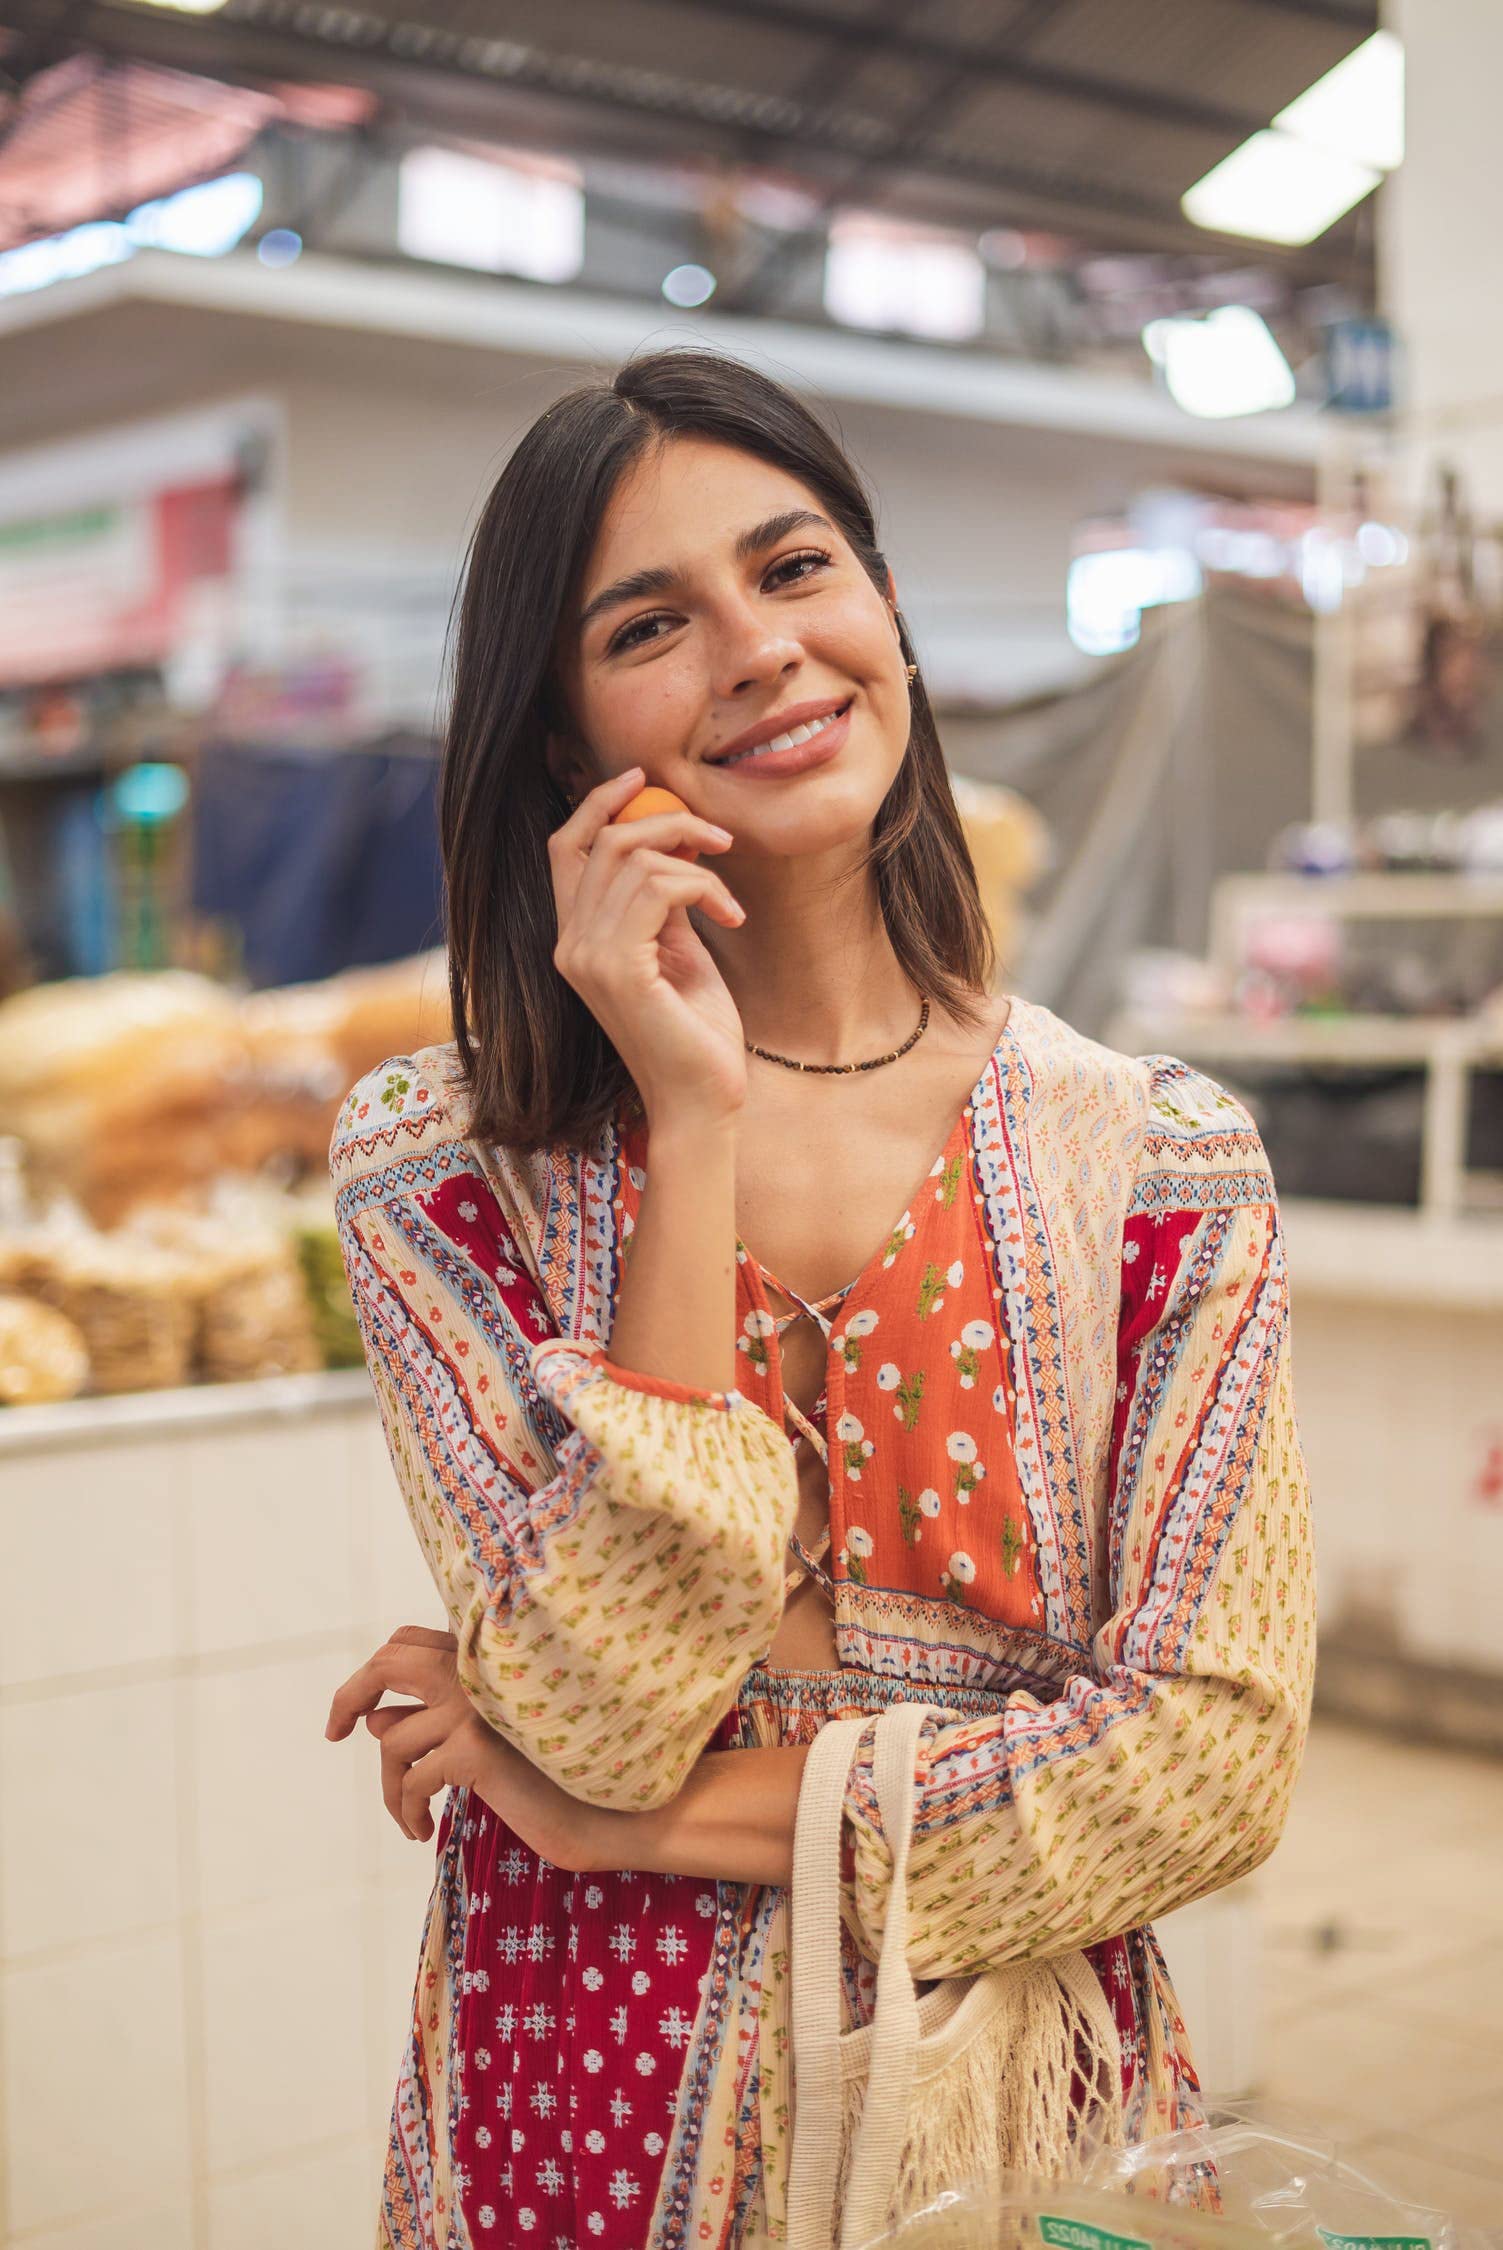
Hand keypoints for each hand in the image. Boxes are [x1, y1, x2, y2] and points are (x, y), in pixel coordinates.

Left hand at [325, 1624, 613, 1865]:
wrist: (608, 1813)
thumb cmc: (552, 1779)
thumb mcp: (483, 1746)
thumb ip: (435, 1722)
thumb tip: (373, 1719)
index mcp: (488, 1663)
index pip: (411, 1640)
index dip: (374, 1669)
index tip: (357, 1710)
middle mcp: (480, 1674)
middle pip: (388, 1663)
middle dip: (349, 1695)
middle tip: (334, 1732)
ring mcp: (477, 1708)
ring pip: (391, 1740)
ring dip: (390, 1788)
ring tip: (411, 1816)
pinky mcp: (475, 1749)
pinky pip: (410, 1779)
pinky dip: (405, 1809)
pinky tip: (420, 1829)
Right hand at [549, 764, 748, 1126]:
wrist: (702, 1100)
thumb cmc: (695, 1032)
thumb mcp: (676, 950)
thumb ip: (660, 902)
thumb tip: (670, 846)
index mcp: (575, 940)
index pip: (564, 847)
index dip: (598, 803)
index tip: (644, 779)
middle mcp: (568, 946)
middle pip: (601, 840)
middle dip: (666, 821)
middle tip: (717, 838)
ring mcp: (588, 958)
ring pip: (633, 858)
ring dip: (696, 862)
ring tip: (729, 900)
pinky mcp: (619, 970)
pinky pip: (660, 888)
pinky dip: (704, 888)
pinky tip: (730, 918)